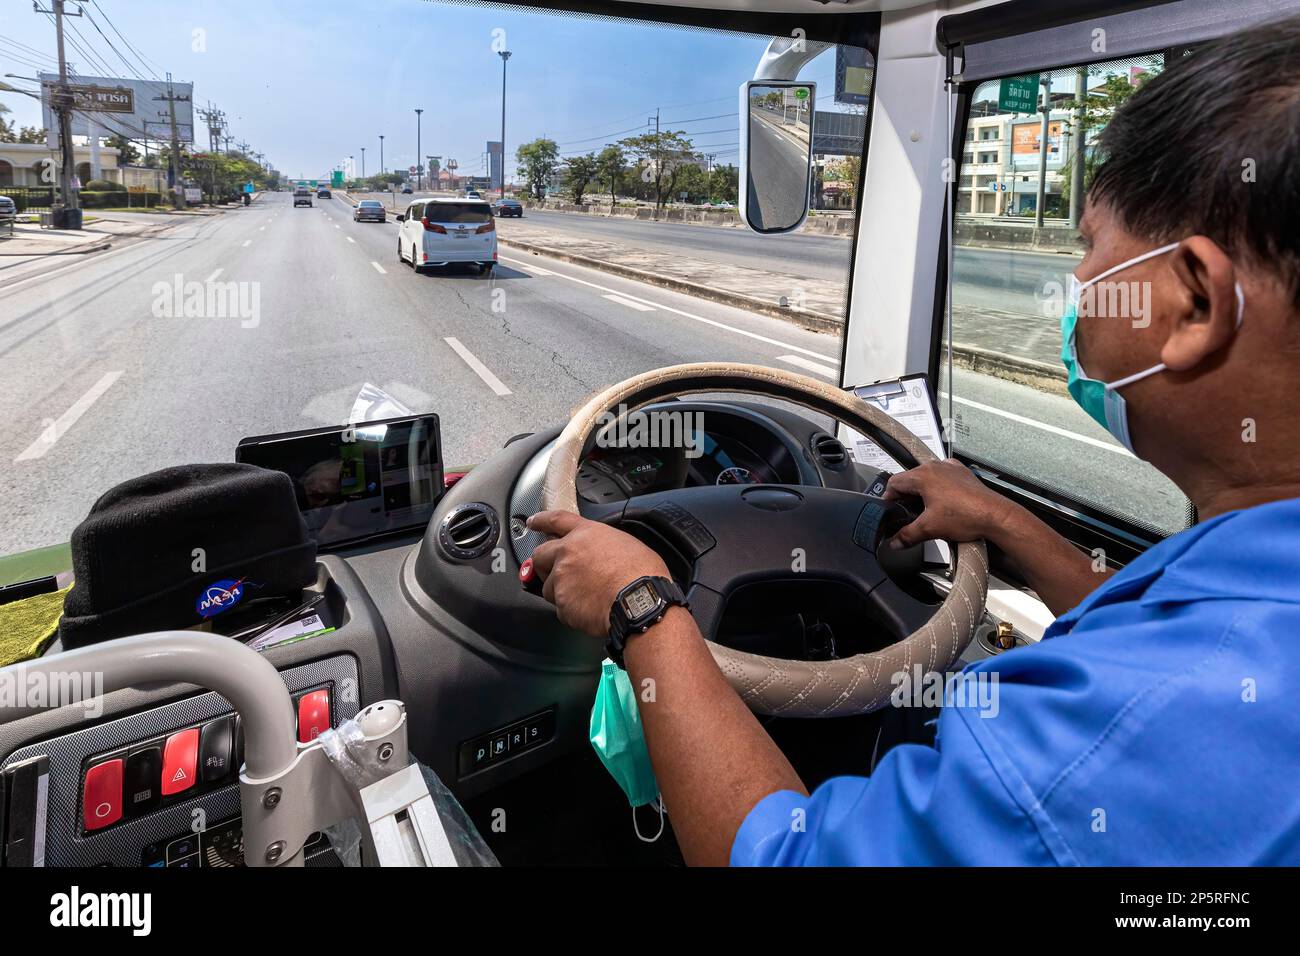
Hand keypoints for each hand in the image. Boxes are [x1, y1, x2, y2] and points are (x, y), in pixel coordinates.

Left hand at [527, 511, 670, 637]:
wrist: (639, 603)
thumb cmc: (642, 575)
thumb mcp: (627, 544)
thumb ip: (605, 545)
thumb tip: (603, 553)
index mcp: (585, 534)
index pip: (555, 520)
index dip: (541, 521)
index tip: (532, 522)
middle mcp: (568, 553)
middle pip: (540, 555)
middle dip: (543, 564)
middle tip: (554, 572)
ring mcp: (561, 579)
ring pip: (549, 587)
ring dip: (561, 592)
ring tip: (586, 597)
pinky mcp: (562, 604)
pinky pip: (561, 609)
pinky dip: (572, 611)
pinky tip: (591, 610)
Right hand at [881, 459, 1014, 548]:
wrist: (996, 516)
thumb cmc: (968, 515)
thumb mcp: (930, 528)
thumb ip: (907, 535)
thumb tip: (895, 542)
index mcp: (923, 475)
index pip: (894, 482)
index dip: (888, 498)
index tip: (889, 509)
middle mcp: (936, 467)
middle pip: (910, 479)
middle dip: (906, 497)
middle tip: (905, 514)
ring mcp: (951, 469)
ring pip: (927, 478)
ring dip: (922, 493)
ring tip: (924, 511)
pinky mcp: (963, 475)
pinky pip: (943, 478)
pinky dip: (938, 489)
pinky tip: (942, 505)